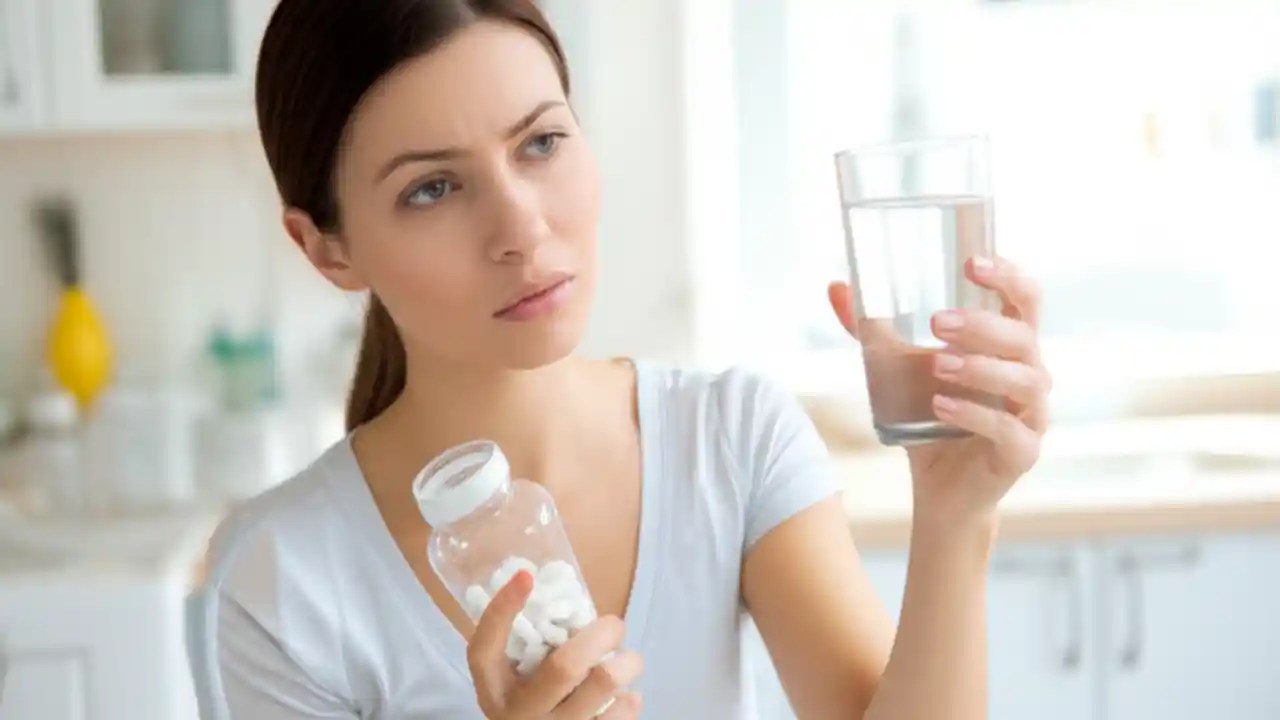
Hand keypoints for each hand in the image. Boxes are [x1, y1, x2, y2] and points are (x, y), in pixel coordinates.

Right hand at [468, 570, 643, 718]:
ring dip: (626, 663)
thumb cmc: (530, 702)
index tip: (525, 577)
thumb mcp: (514, 677)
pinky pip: (621, 714)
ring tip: (627, 662)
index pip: (485, 647)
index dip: (502, 608)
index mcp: (495, 690)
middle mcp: (520, 715)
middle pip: (565, 665)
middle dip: (601, 634)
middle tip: (614, 626)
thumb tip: (551, 585)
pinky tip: (623, 696)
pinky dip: (630, 699)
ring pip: (603, 684)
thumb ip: (531, 642)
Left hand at [828, 256, 1051, 527]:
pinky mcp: (1022, 453)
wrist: (939, 489)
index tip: (971, 262)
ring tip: (937, 364)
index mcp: (1008, 347)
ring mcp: (1032, 416)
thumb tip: (837, 287)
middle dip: (982, 325)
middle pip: (1025, 337)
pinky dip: (974, 414)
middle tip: (935, 322)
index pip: (1025, 300)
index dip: (1007, 276)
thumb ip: (874, 331)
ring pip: (1025, 381)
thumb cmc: (931, 417)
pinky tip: (940, 405)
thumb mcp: (897, 369)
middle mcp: (1029, 375)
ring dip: (981, 368)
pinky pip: (1009, 430)